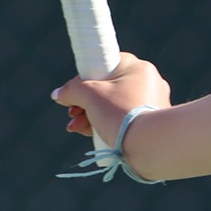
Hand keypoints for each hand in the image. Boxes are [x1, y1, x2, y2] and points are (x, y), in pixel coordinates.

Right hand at [51, 52, 170, 141]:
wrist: (150, 146)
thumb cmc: (121, 114)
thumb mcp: (91, 96)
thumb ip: (72, 90)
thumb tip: (58, 94)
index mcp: (138, 68)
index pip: (107, 64)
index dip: (86, 77)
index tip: (74, 92)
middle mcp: (149, 82)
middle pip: (109, 88)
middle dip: (85, 102)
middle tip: (72, 112)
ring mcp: (152, 103)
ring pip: (115, 106)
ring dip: (92, 115)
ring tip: (75, 127)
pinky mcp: (151, 123)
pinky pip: (124, 120)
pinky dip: (107, 124)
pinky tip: (88, 133)